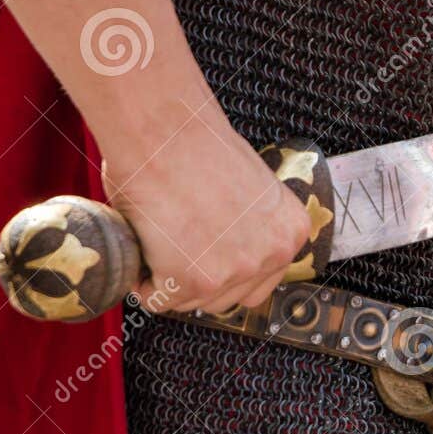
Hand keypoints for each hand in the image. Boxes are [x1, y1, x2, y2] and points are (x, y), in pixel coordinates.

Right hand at [101, 114, 312, 312]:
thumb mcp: (249, 192)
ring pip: (194, 302)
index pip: (261, 280)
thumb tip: (225, 248)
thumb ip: (249, 227)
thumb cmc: (195, 145)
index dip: (225, 270)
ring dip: (171, 281)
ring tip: (158, 243)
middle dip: (199, 279)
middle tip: (175, 250)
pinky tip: (142, 249)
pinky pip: (159, 299)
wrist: (166, 130)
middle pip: (230, 298)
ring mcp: (237, 270)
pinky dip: (142, 282)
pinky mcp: (197, 280)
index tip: (205, 258)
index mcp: (290, 231)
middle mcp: (274, 254)